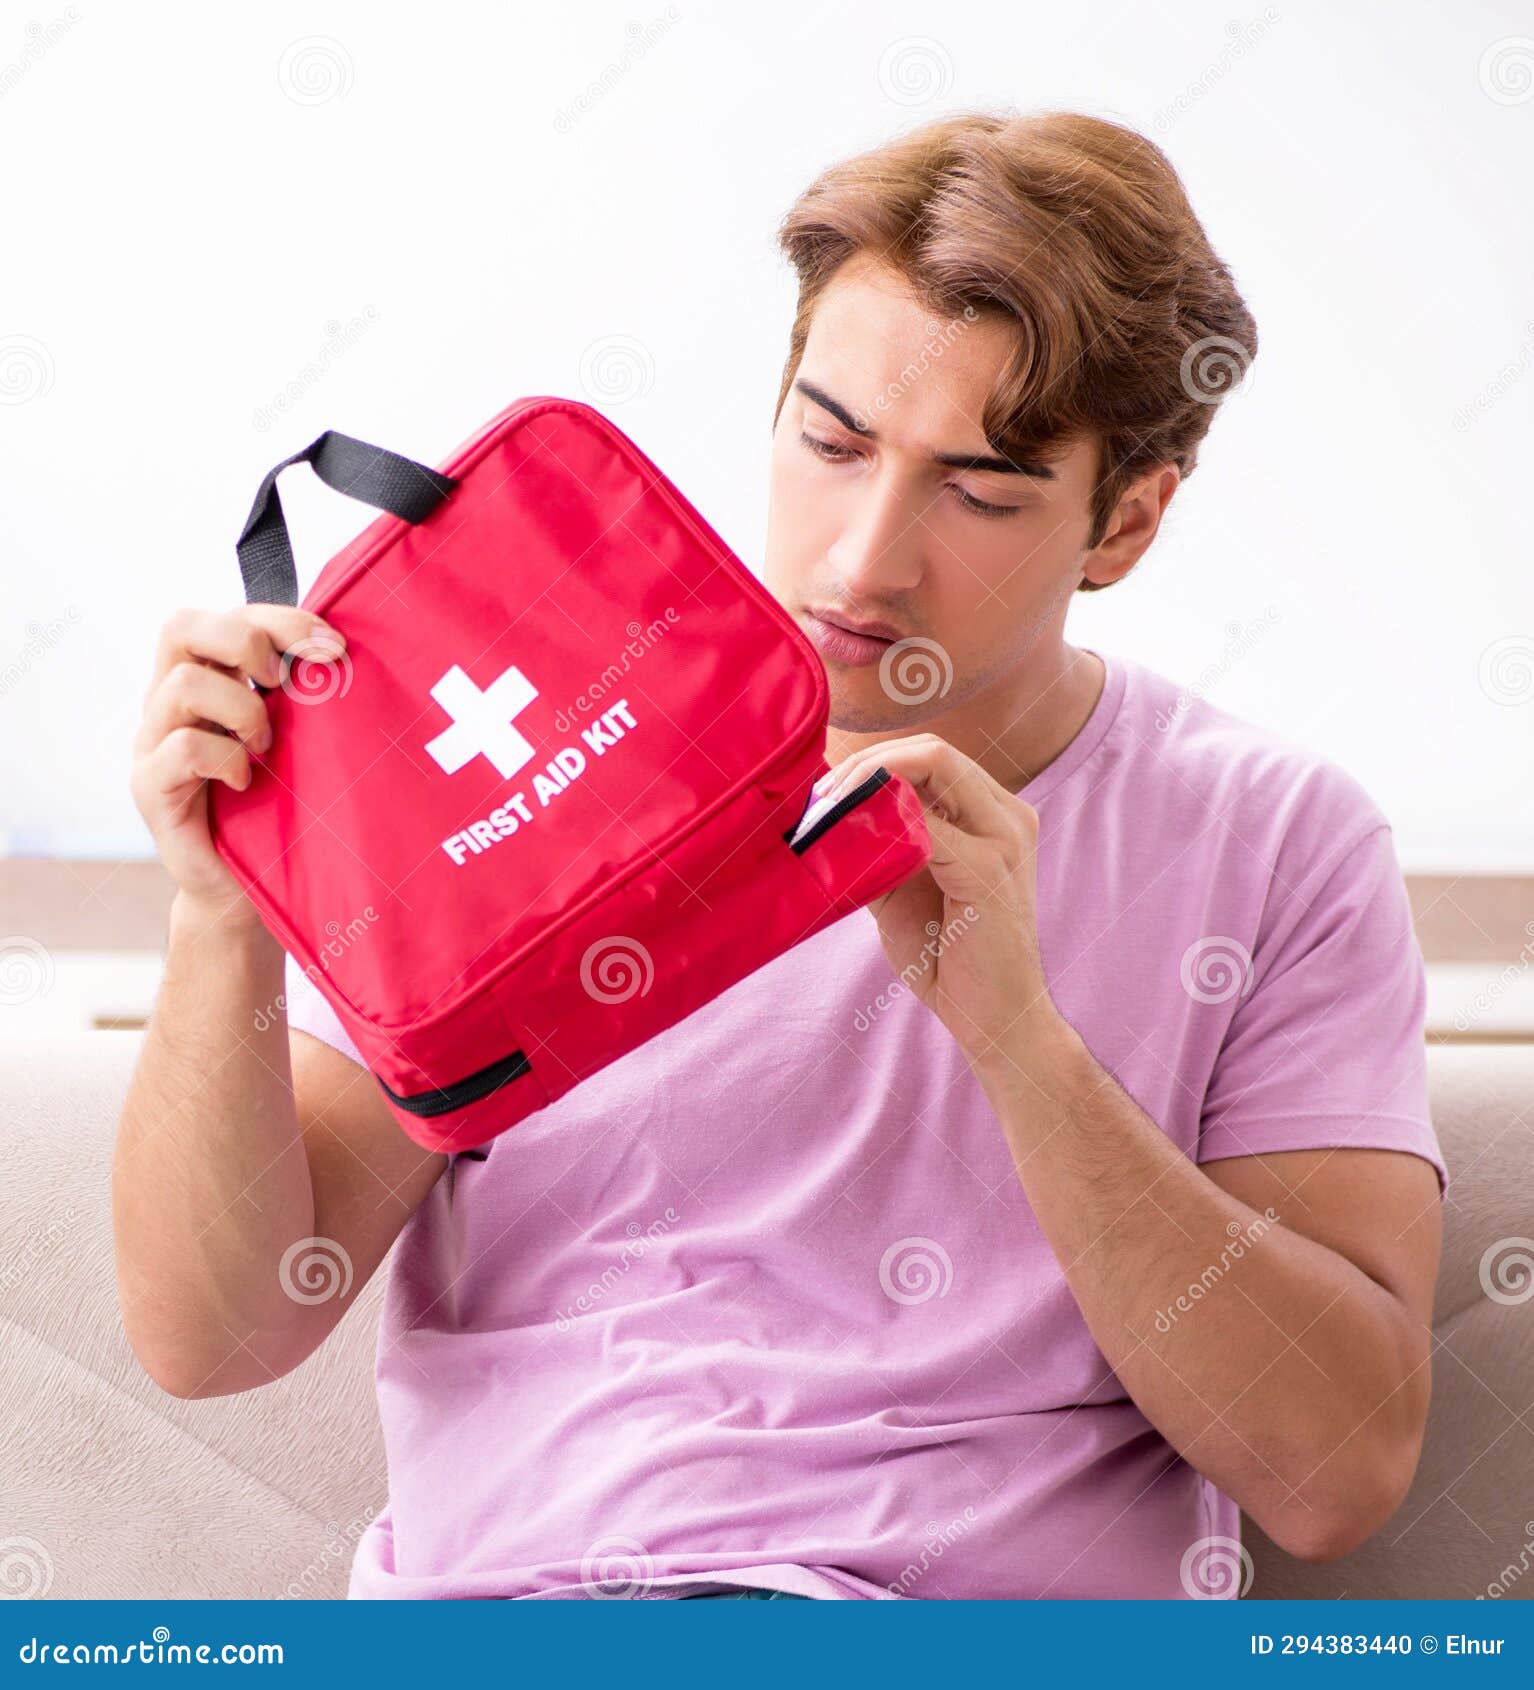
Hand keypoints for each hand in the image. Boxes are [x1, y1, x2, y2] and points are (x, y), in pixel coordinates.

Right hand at [130, 605, 345, 920]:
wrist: (243, 890)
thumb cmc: (277, 809)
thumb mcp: (297, 741)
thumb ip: (304, 696)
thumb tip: (350, 653)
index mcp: (208, 678)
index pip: (229, 615)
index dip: (282, 619)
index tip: (333, 648)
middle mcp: (170, 701)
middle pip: (182, 625)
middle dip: (247, 643)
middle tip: (283, 685)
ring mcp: (153, 741)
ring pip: (185, 683)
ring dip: (243, 709)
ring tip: (267, 747)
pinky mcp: (149, 787)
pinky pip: (182, 746)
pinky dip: (225, 758)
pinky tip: (247, 781)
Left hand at [815, 734, 1060, 1068]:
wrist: (993, 1019)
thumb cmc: (947, 957)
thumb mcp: (904, 887)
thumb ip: (880, 845)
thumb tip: (827, 812)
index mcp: (992, 816)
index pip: (931, 758)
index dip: (872, 763)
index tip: (824, 792)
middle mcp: (1007, 816)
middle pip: (932, 750)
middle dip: (866, 763)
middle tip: (819, 795)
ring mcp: (1005, 838)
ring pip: (933, 765)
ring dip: (869, 781)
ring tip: (827, 810)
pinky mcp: (990, 869)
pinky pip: (927, 822)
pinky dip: (881, 822)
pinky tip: (851, 843)